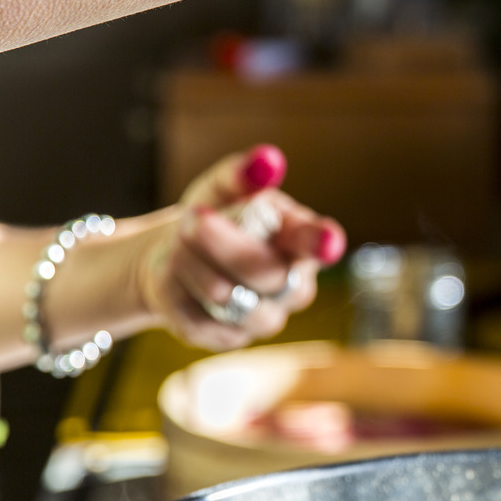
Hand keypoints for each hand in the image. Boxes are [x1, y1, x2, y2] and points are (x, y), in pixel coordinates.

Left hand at [136, 145, 346, 351]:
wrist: (175, 255)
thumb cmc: (214, 217)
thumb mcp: (222, 189)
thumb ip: (241, 175)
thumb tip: (265, 162)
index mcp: (300, 241)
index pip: (317, 244)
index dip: (321, 243)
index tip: (326, 242)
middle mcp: (292, 285)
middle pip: (264, 271)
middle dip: (223, 242)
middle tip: (194, 218)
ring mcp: (263, 317)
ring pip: (227, 297)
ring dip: (192, 264)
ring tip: (177, 242)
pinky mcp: (228, 338)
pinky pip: (197, 319)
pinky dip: (177, 290)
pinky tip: (175, 274)